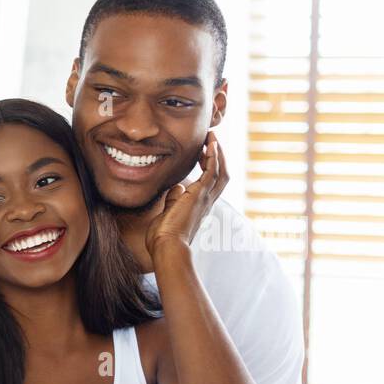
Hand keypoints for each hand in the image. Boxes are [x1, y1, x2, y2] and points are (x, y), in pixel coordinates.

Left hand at [144, 131, 228, 262]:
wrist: (166, 246)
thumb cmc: (163, 237)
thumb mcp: (168, 213)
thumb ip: (173, 200)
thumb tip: (176, 188)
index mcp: (199, 206)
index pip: (210, 182)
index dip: (209, 165)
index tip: (201, 152)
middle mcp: (206, 201)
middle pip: (221, 174)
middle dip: (218, 156)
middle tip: (211, 140)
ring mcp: (205, 198)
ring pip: (220, 170)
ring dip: (217, 152)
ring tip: (211, 136)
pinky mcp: (201, 195)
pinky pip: (212, 171)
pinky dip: (213, 157)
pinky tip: (211, 144)